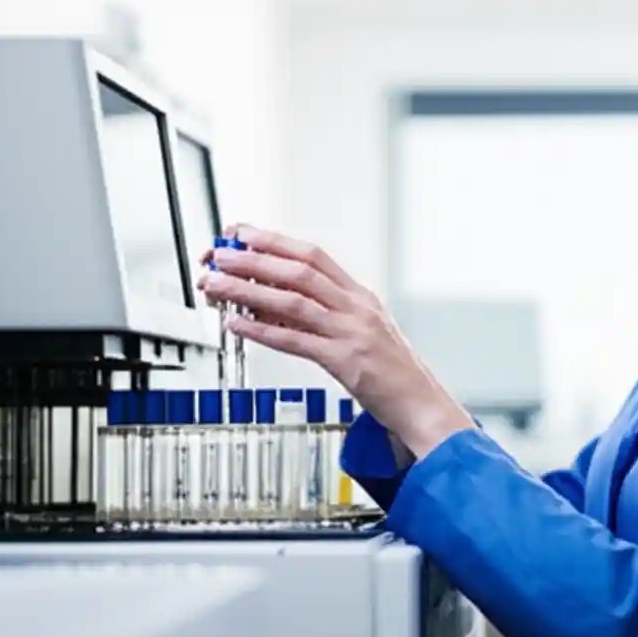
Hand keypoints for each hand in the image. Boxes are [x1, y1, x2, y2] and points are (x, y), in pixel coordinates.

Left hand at [197, 224, 474, 457]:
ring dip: (248, 289)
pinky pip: (295, 340)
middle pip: (298, 270)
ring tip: (216, 284)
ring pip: (292, 300)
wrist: (421, 403)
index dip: (274, 240)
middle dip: (253, 258)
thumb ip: (320, 314)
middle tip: (218, 253)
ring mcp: (351, 332)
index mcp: (360, 295)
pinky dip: (261, 330)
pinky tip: (237, 324)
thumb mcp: (360, 331)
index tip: (241, 233)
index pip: (312, 255)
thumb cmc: (390, 371)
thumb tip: (268, 302)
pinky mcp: (345, 361)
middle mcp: (356, 307)